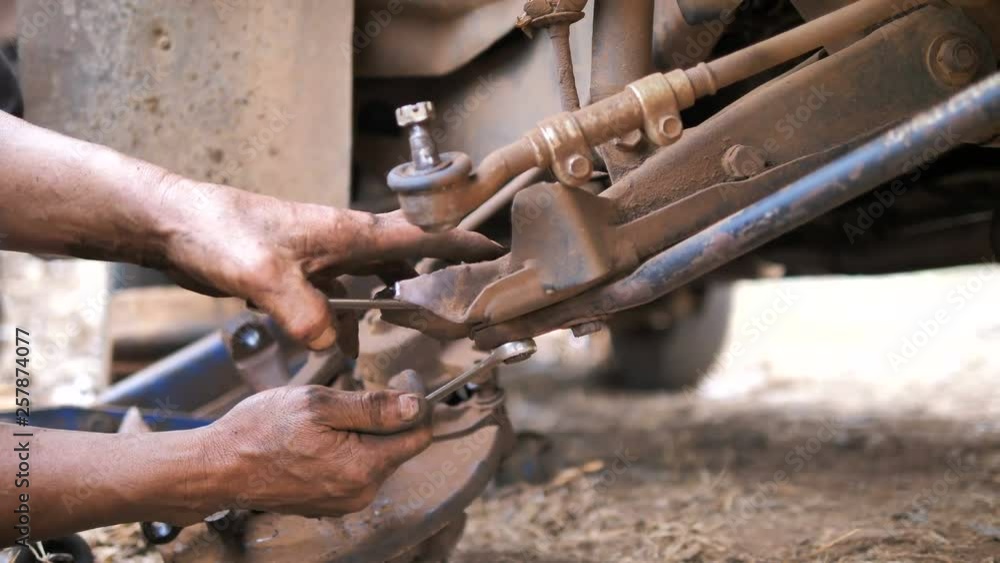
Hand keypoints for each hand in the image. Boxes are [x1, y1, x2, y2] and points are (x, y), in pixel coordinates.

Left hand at [160, 179, 503, 349]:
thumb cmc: (218, 230)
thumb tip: (329, 343)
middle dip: (438, 275)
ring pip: (375, 276)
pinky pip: (342, 294)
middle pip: (406, 256)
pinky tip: (351, 341)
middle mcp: (341, 240)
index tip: (495, 248)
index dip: (460, 241)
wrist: (175, 224)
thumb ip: (301, 308)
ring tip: (417, 329)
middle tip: (466, 301)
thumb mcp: (261, 273)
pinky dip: (353, 315)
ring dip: (396, 298)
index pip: (418, 232)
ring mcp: (321, 255)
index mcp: (346, 231)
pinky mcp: (301, 271)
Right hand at [205, 386, 431, 516]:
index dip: (417, 402)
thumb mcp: (318, 404)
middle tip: (351, 394)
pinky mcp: (330, 502)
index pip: (419, 435)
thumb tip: (417, 406)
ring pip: (376, 456)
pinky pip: (354, 470)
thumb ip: (373, 407)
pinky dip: (347, 448)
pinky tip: (318, 436)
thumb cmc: (260, 431)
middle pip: (397, 445)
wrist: (218, 467)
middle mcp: (361, 492)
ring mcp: (345, 501)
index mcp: (363, 467)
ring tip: (327, 416)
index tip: (403, 378)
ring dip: (363, 431)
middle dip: (384, 416)